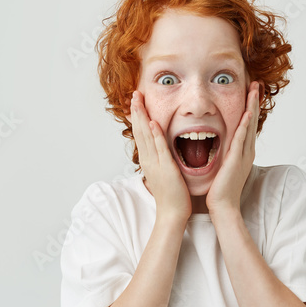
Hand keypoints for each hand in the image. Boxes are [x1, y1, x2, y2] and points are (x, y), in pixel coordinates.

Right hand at [131, 91, 190, 223]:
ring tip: (138, 101)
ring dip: (142, 117)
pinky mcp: (165, 168)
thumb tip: (160, 148)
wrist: (172, 212)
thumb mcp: (162, 172)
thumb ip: (160, 158)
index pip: (140, 134)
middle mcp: (148, 159)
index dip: (137, 117)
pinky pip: (159, 148)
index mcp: (148, 159)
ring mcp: (155, 163)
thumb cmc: (171, 194)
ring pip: (146, 136)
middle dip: (136, 111)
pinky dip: (155, 135)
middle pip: (139, 131)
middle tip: (134, 94)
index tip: (135, 102)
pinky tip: (152, 123)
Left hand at [206, 81, 258, 218]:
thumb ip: (224, 154)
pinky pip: (242, 139)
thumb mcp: (224, 166)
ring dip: (252, 107)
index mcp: (243, 152)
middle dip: (254, 101)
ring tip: (254, 90)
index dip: (250, 108)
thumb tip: (219, 144)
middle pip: (252, 121)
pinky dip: (245, 125)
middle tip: (256, 84)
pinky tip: (247, 113)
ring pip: (249, 125)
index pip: (247, 125)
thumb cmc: (220, 189)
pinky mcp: (236, 159)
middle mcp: (247, 151)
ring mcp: (243, 155)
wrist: (223, 205)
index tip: (250, 93)